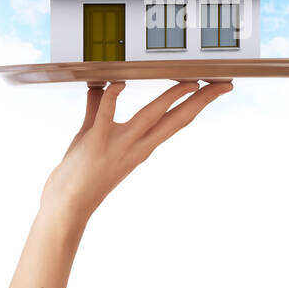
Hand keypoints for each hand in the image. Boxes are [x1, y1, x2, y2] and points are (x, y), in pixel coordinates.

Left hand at [40, 79, 233, 224]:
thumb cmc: (79, 173)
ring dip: (170, 98)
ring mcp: (117, 145)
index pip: (176, 121)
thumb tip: (98, 88)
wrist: (66, 206)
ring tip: (189, 82)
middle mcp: (135, 146)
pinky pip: (105, 115)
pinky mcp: (94, 143)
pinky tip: (119, 83)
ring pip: (149, 117)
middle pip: (175, 120)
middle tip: (222, 84)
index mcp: (141, 146)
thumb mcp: (92, 136)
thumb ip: (96, 110)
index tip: (217, 89)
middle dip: (201, 101)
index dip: (198, 104)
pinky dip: (112, 97)